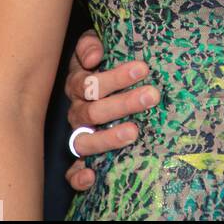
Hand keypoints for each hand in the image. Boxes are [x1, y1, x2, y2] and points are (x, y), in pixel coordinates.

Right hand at [63, 28, 159, 193]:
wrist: (92, 83)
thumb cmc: (100, 63)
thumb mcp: (93, 47)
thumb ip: (90, 45)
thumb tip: (95, 56)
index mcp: (79, 84)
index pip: (91, 83)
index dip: (115, 77)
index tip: (143, 68)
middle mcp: (77, 111)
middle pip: (94, 111)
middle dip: (124, 103)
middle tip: (152, 96)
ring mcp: (78, 134)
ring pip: (85, 141)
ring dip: (109, 138)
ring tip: (134, 132)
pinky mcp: (79, 158)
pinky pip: (71, 172)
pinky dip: (78, 177)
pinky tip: (91, 177)